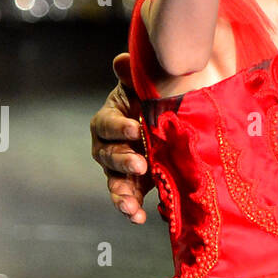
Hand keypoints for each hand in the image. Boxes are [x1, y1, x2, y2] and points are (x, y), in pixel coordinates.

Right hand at [90, 55, 150, 224]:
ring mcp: (119, 166)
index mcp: (109, 118)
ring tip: (131, 204)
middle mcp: (108, 144)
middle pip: (108, 155)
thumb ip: (132, 76)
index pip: (106, 123)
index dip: (118, 126)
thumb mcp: (145, 85)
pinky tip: (139, 218)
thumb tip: (121, 60)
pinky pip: (127, 198)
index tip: (134, 127)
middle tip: (140, 163)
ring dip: (121, 193)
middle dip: (123, 160)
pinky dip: (130, 208)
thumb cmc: (153, 98)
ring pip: (113, 180)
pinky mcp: (132, 184)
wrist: (170, 119)